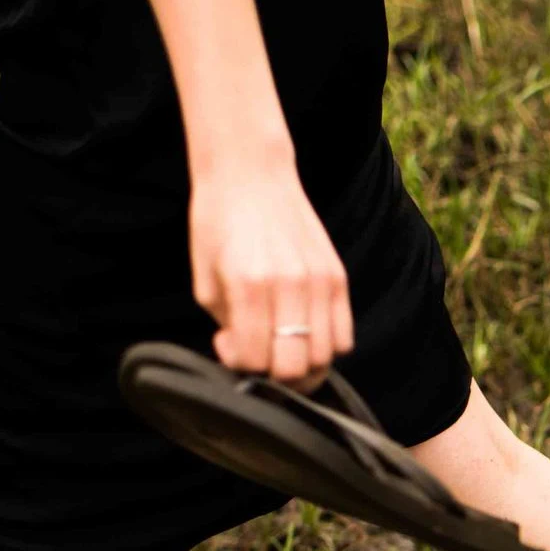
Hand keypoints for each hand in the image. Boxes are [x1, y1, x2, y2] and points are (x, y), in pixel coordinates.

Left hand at [187, 156, 354, 384]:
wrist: (251, 175)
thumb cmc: (218, 225)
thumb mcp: (205, 280)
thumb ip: (226, 325)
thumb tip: (244, 356)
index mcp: (249, 286)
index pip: (254, 360)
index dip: (237, 364)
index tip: (228, 344)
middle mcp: (291, 286)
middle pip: (294, 368)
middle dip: (272, 375)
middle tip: (259, 356)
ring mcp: (320, 282)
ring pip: (324, 357)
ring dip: (301, 364)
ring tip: (283, 346)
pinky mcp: (338, 278)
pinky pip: (344, 336)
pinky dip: (326, 347)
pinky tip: (304, 332)